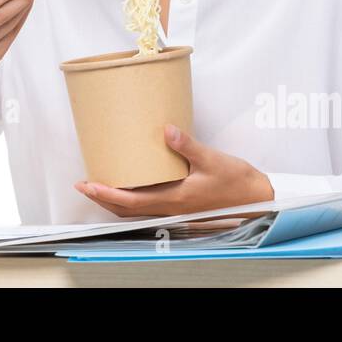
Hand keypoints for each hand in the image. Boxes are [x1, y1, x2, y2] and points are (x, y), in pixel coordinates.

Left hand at [74, 124, 275, 217]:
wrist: (257, 200)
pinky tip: (130, 187)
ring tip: (99, 187)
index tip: (86, 184)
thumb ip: (188, 145)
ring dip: (114, 202)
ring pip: (135, 211)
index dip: (105, 193)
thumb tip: (167, 130)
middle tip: (83, 184)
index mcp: (174, 198)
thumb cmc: (236, 182)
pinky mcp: (181, 205)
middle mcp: (170, 208)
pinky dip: (131, 201)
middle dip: (102, 198)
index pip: (129, 200)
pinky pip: (148, 207)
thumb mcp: (212, 159)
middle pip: (126, 210)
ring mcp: (175, 209)